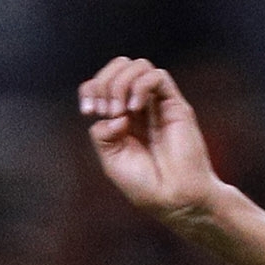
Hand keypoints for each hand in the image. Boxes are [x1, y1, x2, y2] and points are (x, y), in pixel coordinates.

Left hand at [78, 55, 223, 224]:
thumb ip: (102, 134)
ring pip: (139, 66)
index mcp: (122, 118)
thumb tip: (114, 114)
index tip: (89, 111)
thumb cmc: (146, 185)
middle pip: (121, 66)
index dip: (91, 88)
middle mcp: (141, 107)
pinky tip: (134, 110)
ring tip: (119, 112)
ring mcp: (159, 104)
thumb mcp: (111, 160)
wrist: (175, 199)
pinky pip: (158, 77)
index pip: (103, 82)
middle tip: (105, 110)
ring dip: (121, 84)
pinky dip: (140, 87)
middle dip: (104, 82)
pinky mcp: (176, 106)